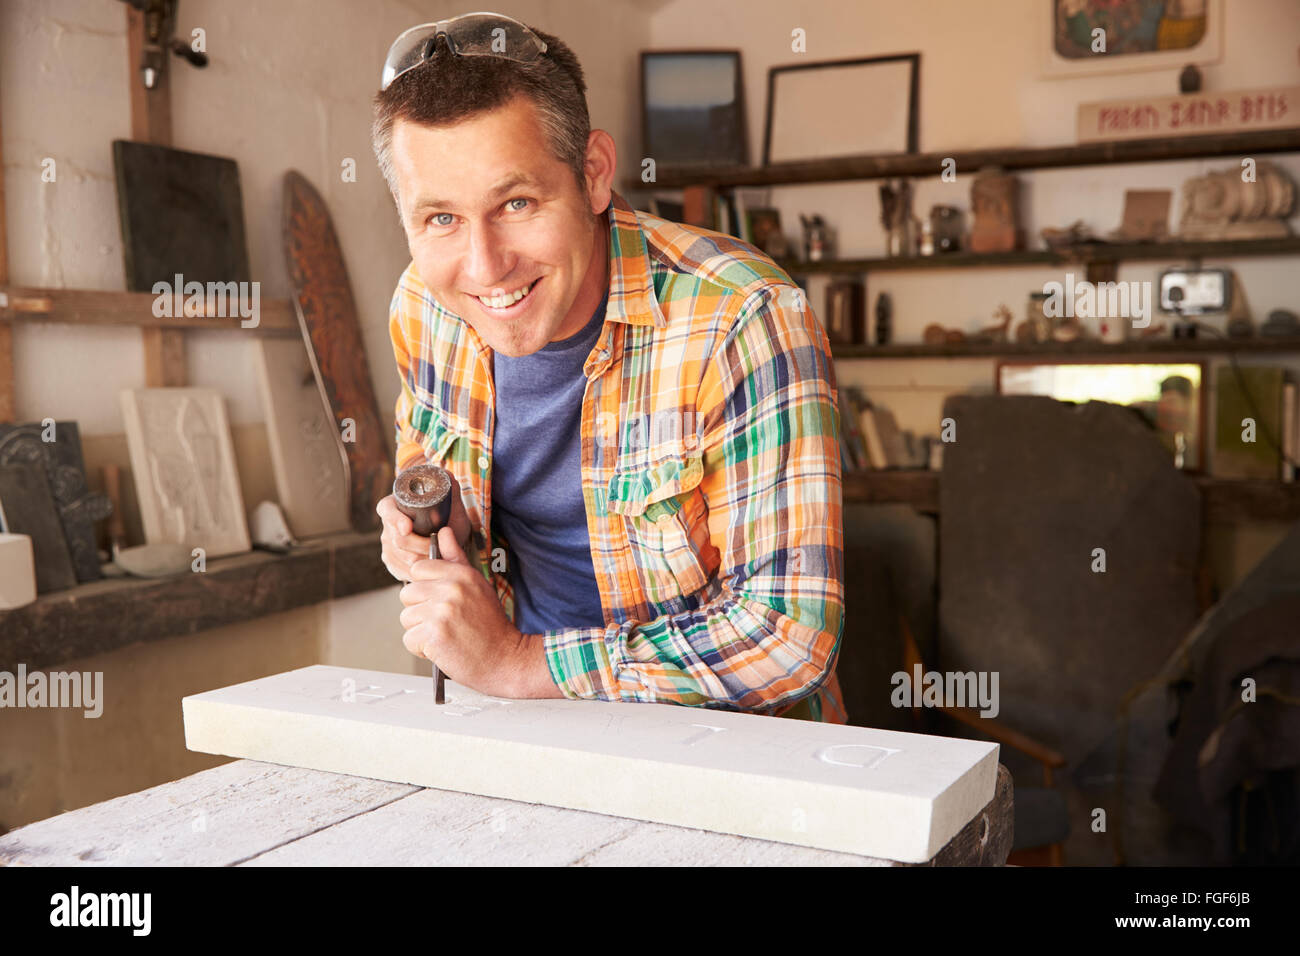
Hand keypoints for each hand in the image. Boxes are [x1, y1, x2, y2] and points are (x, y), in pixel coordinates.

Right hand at [377, 476, 472, 581]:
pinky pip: (400, 570)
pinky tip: (429, 568)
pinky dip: (417, 571)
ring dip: (420, 559)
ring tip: (438, 556)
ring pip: (399, 556)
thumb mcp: (453, 506)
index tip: (408, 528)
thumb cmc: (449, 519)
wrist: (451, 540)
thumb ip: (451, 489)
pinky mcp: (392, 562)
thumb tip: (448, 476)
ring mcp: (388, 544)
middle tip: (437, 546)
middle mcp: (388, 525)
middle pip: (396, 538)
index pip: (387, 510)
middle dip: (418, 545)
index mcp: (395, 504)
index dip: (396, 519)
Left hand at [398, 529, 527, 696]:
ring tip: (445, 635)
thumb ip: (456, 558)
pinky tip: (442, 648)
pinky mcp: (435, 635)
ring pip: (406, 618)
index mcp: (461, 574)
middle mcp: (452, 589)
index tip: (440, 601)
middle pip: (407, 594)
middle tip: (445, 622)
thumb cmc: (490, 625)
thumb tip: (443, 531)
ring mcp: (442, 611)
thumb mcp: (477, 585)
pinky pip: (409, 639)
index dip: (425, 588)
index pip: (419, 569)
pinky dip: (422, 649)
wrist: (505, 659)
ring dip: (420, 631)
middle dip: (420, 611)